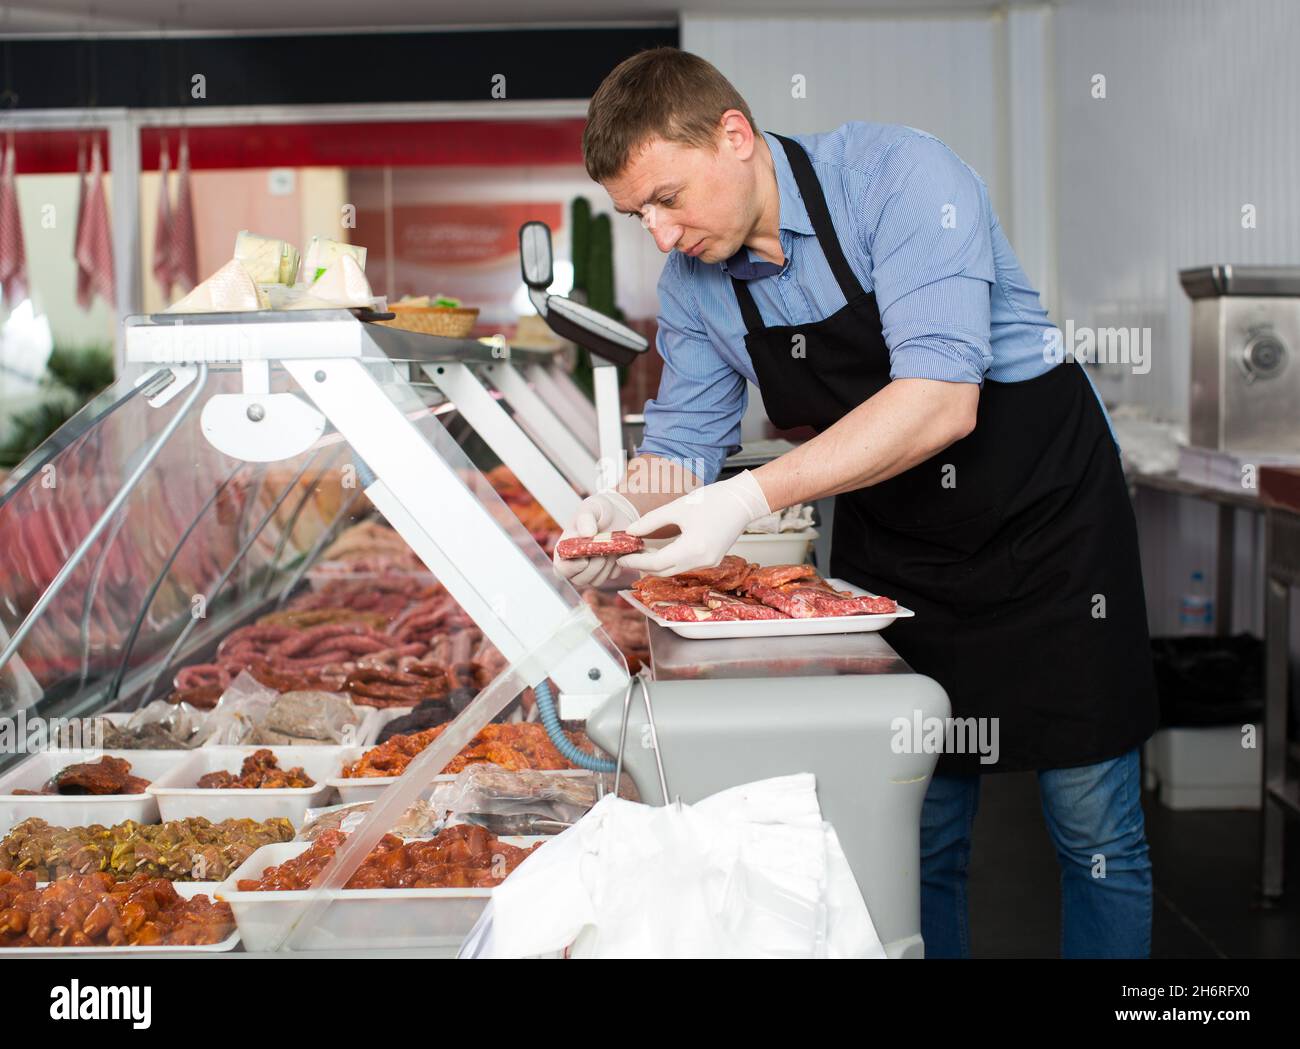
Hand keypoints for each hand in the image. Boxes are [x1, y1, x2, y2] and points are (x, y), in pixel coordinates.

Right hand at [553, 489, 639, 586]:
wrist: (616, 513)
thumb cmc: (597, 511)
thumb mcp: (589, 509)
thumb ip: (585, 519)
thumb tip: (588, 534)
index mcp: (565, 551)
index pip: (561, 570)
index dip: (571, 568)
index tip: (584, 558)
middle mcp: (575, 564)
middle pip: (580, 579)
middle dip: (594, 566)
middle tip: (604, 549)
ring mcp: (592, 570)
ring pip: (597, 580)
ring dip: (606, 565)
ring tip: (611, 545)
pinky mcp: (607, 571)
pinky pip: (612, 575)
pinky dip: (616, 564)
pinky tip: (617, 549)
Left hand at [618, 471, 769, 576]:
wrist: (742, 501)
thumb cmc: (713, 500)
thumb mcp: (677, 508)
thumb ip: (651, 521)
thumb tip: (631, 531)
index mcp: (692, 548)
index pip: (656, 563)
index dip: (636, 562)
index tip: (622, 557)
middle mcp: (701, 561)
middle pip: (664, 571)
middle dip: (643, 566)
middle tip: (627, 556)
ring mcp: (709, 563)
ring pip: (674, 570)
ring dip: (656, 564)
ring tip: (641, 552)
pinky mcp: (712, 560)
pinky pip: (685, 566)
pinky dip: (670, 561)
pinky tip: (660, 551)